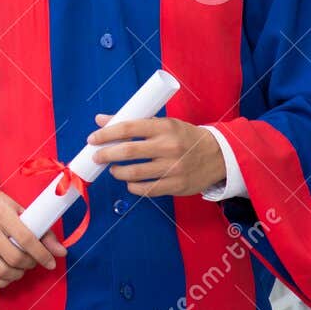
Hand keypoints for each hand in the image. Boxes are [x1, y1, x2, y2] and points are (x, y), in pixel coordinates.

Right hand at [0, 191, 66, 288]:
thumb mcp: (19, 210)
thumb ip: (41, 231)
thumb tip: (60, 252)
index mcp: (1, 213)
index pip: (26, 239)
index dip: (42, 254)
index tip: (50, 262)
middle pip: (14, 258)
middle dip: (29, 264)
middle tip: (33, 261)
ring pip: (0, 271)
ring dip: (16, 274)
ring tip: (20, 267)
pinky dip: (0, 281)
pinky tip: (7, 274)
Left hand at [88, 113, 225, 196]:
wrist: (218, 155)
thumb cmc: (184, 137)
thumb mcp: (163, 123)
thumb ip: (133, 122)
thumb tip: (100, 120)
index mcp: (164, 127)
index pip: (128, 127)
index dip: (106, 133)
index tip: (93, 139)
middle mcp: (169, 147)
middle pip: (128, 151)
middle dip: (106, 154)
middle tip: (97, 156)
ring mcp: (173, 168)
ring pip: (135, 173)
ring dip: (118, 172)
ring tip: (113, 169)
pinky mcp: (177, 186)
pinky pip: (147, 190)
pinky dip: (133, 186)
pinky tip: (129, 182)